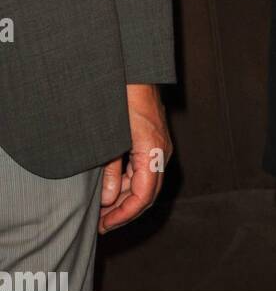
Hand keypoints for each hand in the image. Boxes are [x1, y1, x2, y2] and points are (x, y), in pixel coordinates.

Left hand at [98, 83, 172, 234]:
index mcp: (153, 150)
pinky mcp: (152, 140)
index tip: (104, 224)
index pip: (143, 196)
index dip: (124, 214)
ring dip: (124, 197)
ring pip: (145, 183)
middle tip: (99, 222)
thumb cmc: (123, 95)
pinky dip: (127, 182)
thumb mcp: (110, 135)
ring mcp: (159, 145)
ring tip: (100, 208)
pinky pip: (144, 169)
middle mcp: (161, 151)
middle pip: (147, 194)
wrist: (136, 67)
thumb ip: (110, 169)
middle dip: (123, 211)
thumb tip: (108, 199)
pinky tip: (109, 187)